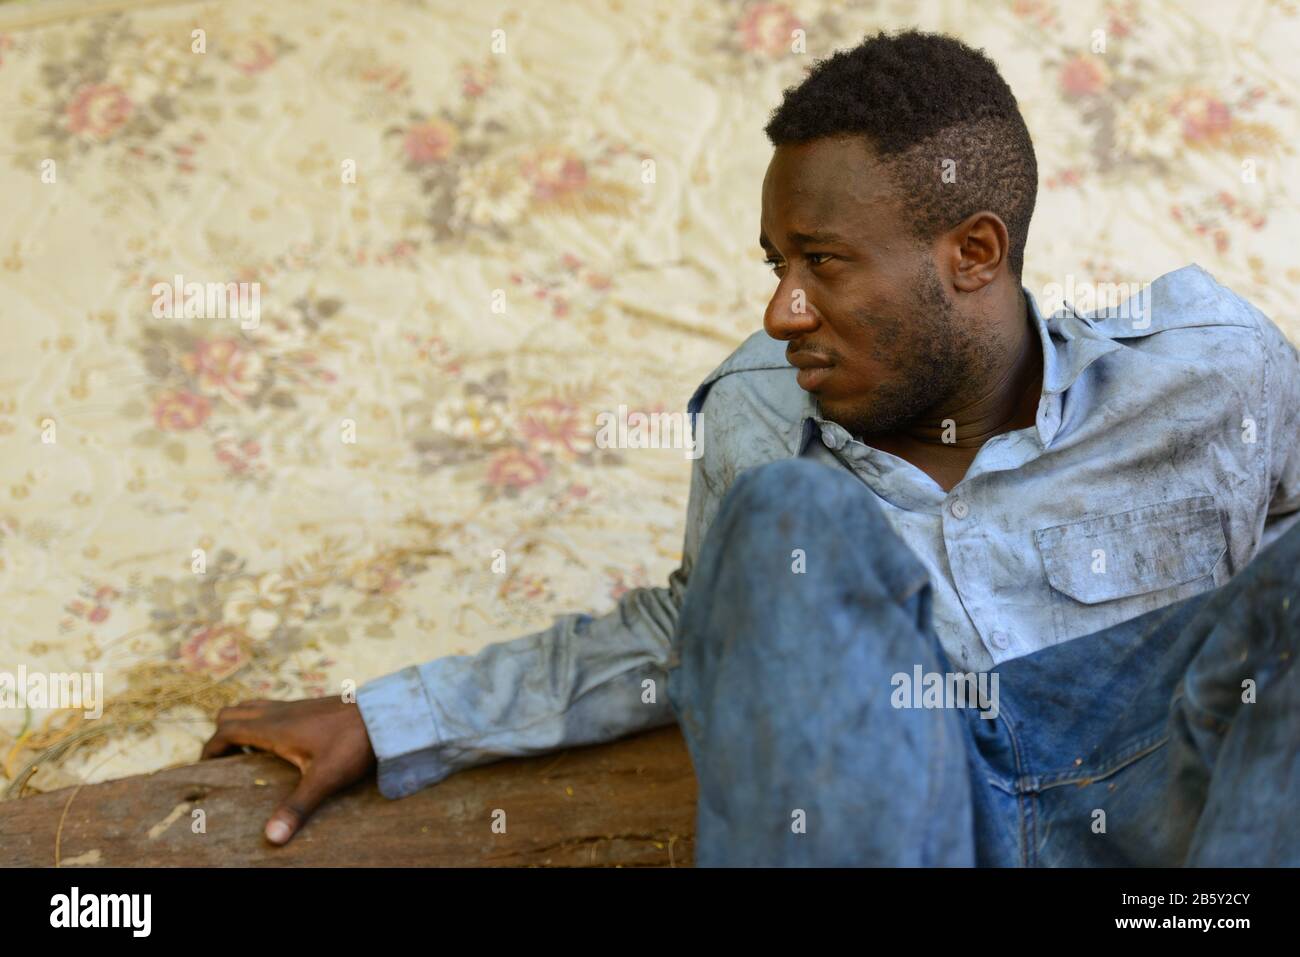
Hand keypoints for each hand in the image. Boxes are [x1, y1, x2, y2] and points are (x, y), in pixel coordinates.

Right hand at [201, 696, 377, 845]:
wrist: (386, 714)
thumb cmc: (352, 744)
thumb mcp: (324, 779)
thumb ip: (297, 807)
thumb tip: (271, 838)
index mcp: (273, 726)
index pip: (226, 730)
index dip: (210, 748)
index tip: (205, 769)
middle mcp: (278, 711)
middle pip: (232, 713)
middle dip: (221, 735)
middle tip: (227, 763)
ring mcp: (294, 705)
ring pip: (253, 706)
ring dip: (242, 725)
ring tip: (250, 755)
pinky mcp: (309, 706)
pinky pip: (272, 708)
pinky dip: (262, 722)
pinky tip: (281, 746)